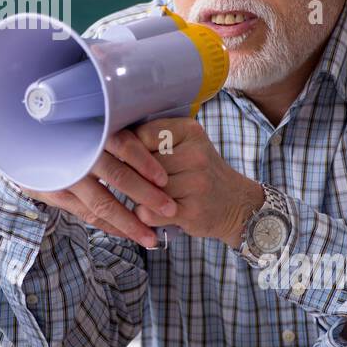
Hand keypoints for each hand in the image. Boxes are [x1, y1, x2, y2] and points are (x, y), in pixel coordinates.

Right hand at [16, 128, 178, 248]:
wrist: (18, 135)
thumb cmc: (65, 126)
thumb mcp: (87, 118)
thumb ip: (114, 126)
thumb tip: (156, 137)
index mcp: (90, 127)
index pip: (122, 143)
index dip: (144, 161)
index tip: (163, 179)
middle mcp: (76, 151)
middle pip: (116, 175)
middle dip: (146, 195)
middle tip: (170, 209)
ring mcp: (62, 175)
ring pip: (101, 203)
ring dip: (128, 223)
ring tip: (151, 238)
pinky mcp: (53, 193)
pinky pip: (87, 214)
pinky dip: (109, 226)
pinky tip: (128, 234)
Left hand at [131, 117, 264, 243]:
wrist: (237, 203)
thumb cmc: (200, 172)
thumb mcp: (185, 145)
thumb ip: (154, 140)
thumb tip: (110, 143)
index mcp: (189, 131)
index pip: (141, 136)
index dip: (128, 151)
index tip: (125, 158)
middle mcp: (195, 154)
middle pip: (141, 165)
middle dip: (133, 176)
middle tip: (136, 182)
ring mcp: (196, 183)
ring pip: (143, 190)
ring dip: (137, 197)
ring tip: (146, 197)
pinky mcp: (191, 211)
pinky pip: (149, 213)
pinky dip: (144, 216)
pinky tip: (153, 212)